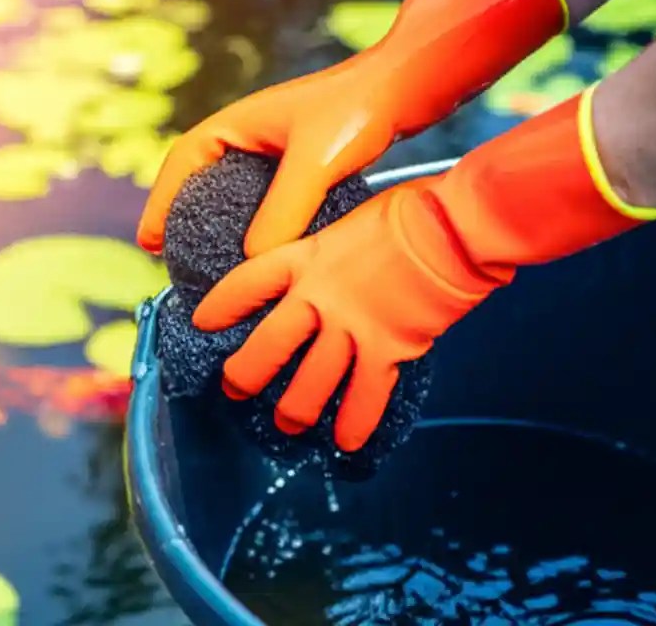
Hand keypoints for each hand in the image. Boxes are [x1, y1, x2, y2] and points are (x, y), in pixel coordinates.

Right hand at [136, 54, 437, 258]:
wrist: (412, 83)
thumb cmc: (359, 109)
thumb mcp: (314, 164)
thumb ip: (281, 212)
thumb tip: (250, 261)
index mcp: (238, 121)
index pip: (182, 162)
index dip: (160, 203)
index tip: (148, 242)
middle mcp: (254, 132)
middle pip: (203, 179)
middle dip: (183, 217)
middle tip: (170, 259)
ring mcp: (283, 146)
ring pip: (238, 191)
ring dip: (221, 223)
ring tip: (212, 262)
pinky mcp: (312, 160)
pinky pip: (273, 199)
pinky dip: (262, 225)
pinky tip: (269, 255)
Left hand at [190, 178, 500, 451]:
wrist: (453, 228)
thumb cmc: (412, 210)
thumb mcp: (352, 220)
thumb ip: (331, 250)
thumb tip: (331, 261)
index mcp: (306, 256)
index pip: (247, 284)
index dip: (221, 306)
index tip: (201, 322)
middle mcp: (318, 297)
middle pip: (267, 346)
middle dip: (244, 375)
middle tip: (234, 390)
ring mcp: (351, 327)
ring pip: (308, 384)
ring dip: (294, 410)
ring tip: (286, 425)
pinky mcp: (386, 350)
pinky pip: (364, 398)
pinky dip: (354, 424)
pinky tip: (345, 444)